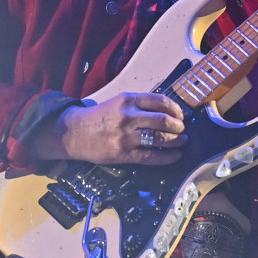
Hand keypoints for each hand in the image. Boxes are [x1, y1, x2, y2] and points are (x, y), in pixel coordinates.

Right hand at [32, 92, 186, 164]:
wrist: (75, 133)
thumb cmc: (100, 117)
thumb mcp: (118, 102)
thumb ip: (140, 105)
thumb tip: (168, 112)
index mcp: (128, 100)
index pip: (160, 101)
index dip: (176, 109)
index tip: (181, 115)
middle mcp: (128, 116)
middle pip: (164, 120)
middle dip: (178, 126)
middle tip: (182, 129)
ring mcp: (126, 136)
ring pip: (160, 138)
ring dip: (176, 141)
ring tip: (182, 141)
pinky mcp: (124, 154)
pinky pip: (152, 156)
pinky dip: (168, 157)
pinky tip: (175, 156)